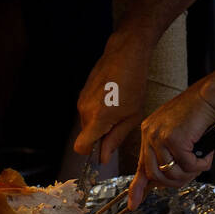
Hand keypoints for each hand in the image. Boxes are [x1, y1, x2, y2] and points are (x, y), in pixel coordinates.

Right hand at [75, 29, 152, 161]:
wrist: (125, 55)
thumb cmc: (133, 84)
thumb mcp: (132, 115)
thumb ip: (116, 138)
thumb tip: (103, 157)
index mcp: (98, 118)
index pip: (81, 147)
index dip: (91, 151)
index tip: (104, 148)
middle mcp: (84, 111)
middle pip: (86, 135)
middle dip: (100, 135)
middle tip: (120, 121)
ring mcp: (81, 101)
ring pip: (87, 123)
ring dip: (100, 122)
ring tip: (118, 107)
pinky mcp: (81, 93)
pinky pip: (87, 111)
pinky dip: (98, 110)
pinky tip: (112, 98)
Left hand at [128, 80, 214, 208]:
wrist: (211, 95)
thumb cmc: (200, 112)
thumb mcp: (177, 132)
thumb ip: (168, 151)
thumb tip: (166, 176)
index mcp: (148, 132)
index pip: (140, 165)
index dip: (137, 187)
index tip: (133, 204)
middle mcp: (150, 134)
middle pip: (154, 174)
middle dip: (174, 182)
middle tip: (190, 176)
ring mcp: (160, 136)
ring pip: (171, 172)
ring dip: (189, 174)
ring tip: (200, 163)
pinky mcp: (174, 138)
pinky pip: (187, 165)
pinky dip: (199, 165)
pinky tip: (206, 156)